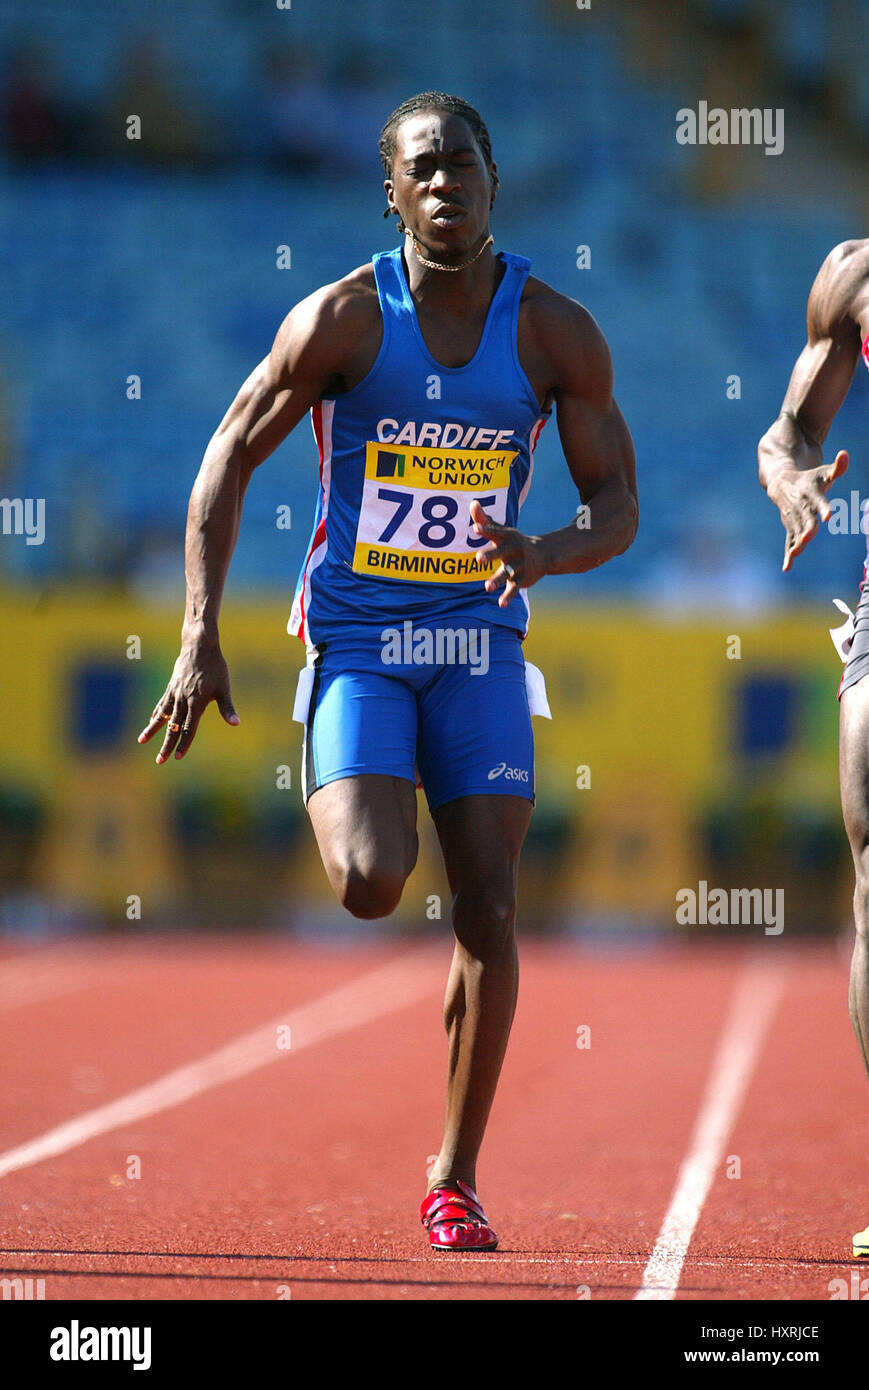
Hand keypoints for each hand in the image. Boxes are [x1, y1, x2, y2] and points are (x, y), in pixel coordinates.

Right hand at [137, 640, 238, 762]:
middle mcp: (182, 700)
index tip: (179, 757)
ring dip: (152, 730)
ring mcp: (174, 693)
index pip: (189, 728)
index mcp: (196, 703)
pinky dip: (155, 714)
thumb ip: (227, 708)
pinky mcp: (171, 687)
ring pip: (161, 716)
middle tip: (160, 761)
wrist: (199, 645)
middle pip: (173, 727)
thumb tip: (236, 723)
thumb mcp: (224, 688)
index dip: (184, 743)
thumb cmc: (215, 667)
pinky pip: (161, 704)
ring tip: (141, 741)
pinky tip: (150, 722)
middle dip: (167, 745)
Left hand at [469, 498, 547, 606]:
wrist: (544, 554)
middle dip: (490, 555)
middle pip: (501, 552)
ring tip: (486, 587)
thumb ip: (486, 520)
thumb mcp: (502, 531)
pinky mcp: (522, 579)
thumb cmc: (514, 542)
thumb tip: (472, 503)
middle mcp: (514, 550)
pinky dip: (508, 596)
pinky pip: (514, 588)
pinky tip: (501, 604)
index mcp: (507, 537)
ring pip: (507, 573)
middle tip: (478, 559)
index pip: (495, 532)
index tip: (475, 529)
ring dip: (497, 579)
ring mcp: (519, 565)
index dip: (486, 530)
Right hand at [768, 449, 847, 571]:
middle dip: (807, 528)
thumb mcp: (823, 472)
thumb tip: (845, 454)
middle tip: (809, 537)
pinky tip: (787, 567)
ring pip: (795, 532)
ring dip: (796, 543)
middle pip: (805, 520)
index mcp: (810, 494)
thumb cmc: (809, 479)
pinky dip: (787, 554)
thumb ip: (837, 467)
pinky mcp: (790, 527)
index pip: (818, 501)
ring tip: (797, 552)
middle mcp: (801, 508)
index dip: (824, 508)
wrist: (781, 483)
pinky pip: (788, 542)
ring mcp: (793, 519)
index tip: (829, 516)